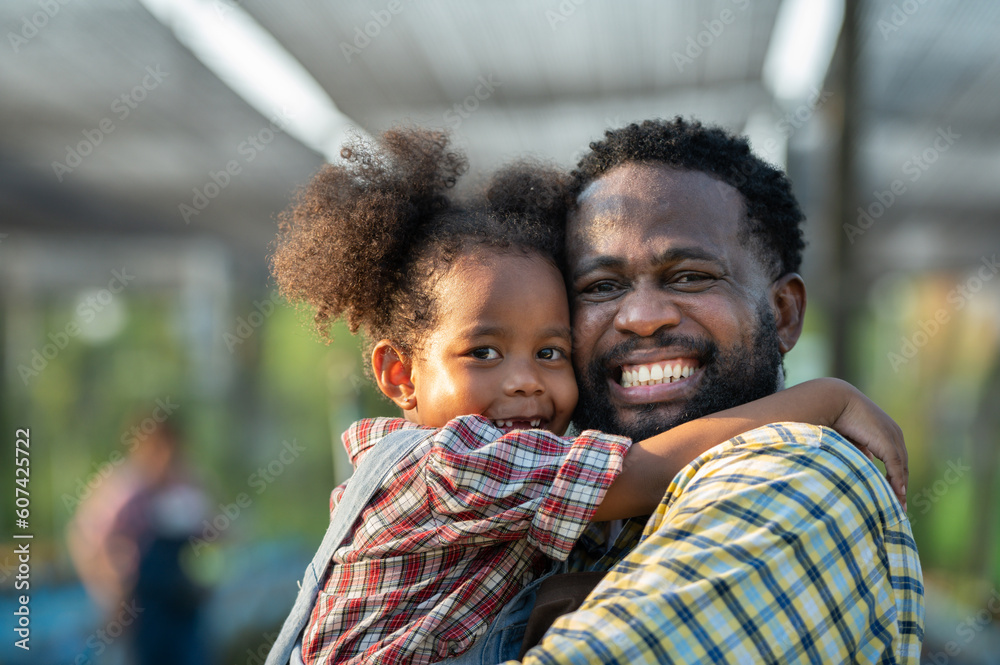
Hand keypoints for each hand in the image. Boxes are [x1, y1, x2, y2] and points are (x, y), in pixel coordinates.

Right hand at [810, 378, 907, 509]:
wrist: (833, 400)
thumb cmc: (835, 416)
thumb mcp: (850, 438)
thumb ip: (857, 451)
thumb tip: (856, 466)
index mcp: (885, 432)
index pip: (895, 459)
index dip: (894, 476)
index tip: (893, 493)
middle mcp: (894, 434)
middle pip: (902, 466)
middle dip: (900, 485)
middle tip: (899, 505)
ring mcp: (892, 438)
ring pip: (901, 469)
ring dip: (899, 488)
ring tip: (898, 506)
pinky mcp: (887, 442)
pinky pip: (895, 467)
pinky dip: (896, 482)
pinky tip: (896, 494)